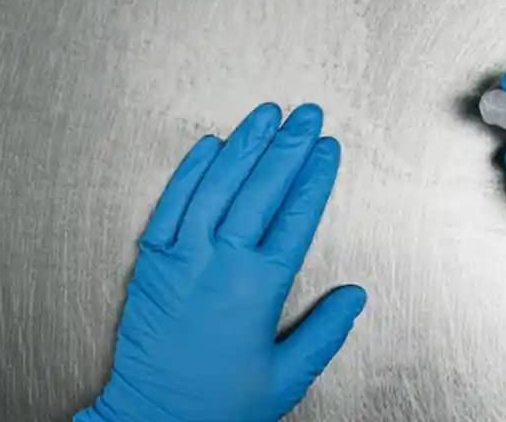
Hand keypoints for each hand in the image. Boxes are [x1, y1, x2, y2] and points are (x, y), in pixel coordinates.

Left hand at [77, 103, 365, 421]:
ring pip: (217, 185)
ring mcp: (182, 256)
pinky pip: (173, 203)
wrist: (151, 421)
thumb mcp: (286, 376)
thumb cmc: (216, 406)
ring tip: (267, 114)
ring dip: (245, 145)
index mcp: (259, 287)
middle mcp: (220, 262)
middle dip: (289, 146)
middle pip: (262, 189)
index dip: (316, 177)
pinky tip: (210, 147)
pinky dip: (192, 171)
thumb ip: (325, 331)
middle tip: (308, 115)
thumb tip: (354, 296)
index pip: (296, 215)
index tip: (329, 150)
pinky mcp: (152, 261)